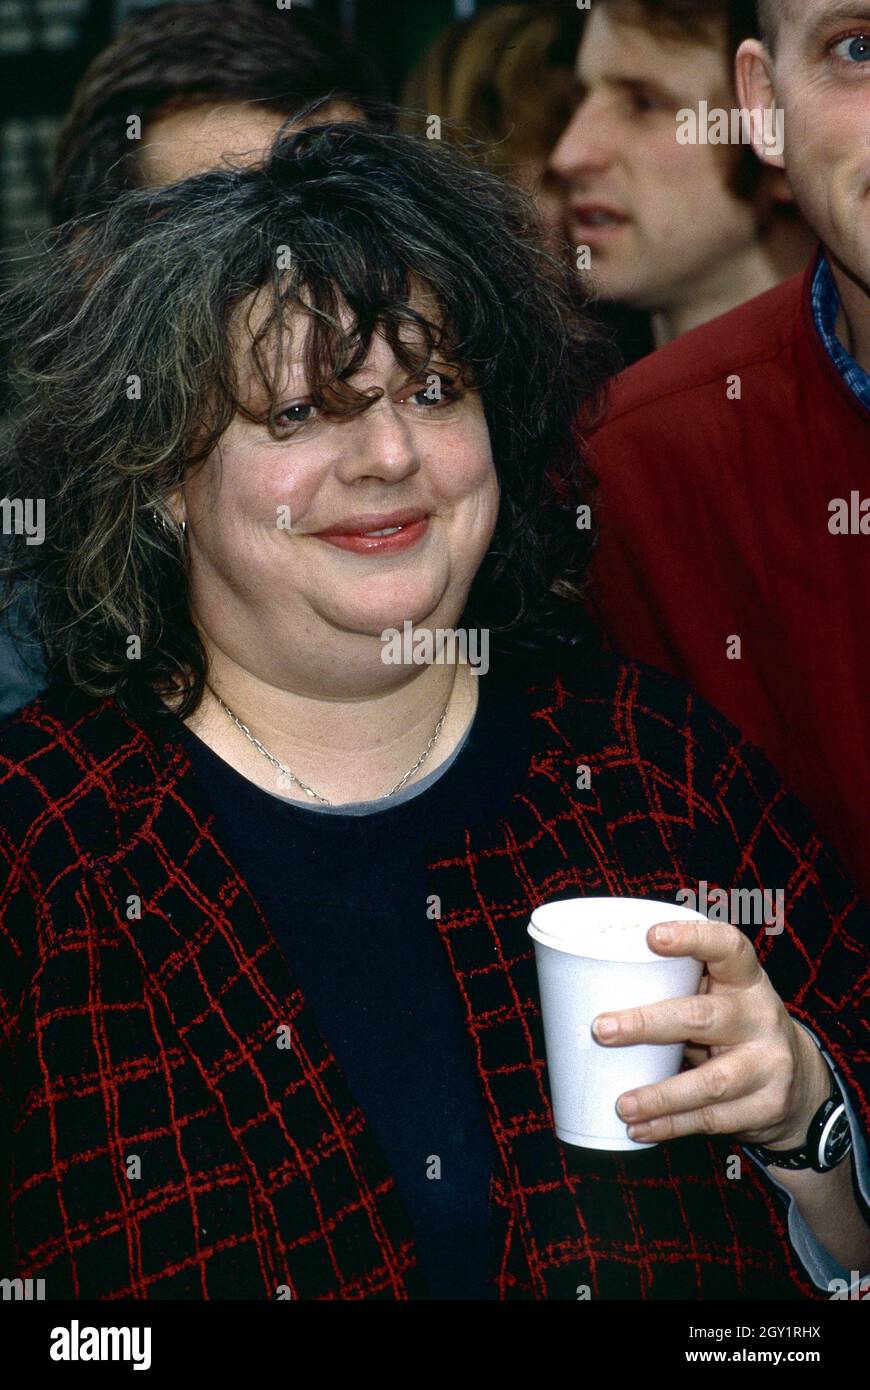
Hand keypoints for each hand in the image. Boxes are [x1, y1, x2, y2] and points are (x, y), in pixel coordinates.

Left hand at [591, 919, 831, 1147]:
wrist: (800, 1084)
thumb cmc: (735, 1027)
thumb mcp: (721, 997)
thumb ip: (679, 990)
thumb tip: (590, 993)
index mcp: (746, 979)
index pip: (727, 946)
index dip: (692, 937)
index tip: (651, 936)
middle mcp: (760, 1016)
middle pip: (702, 1016)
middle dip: (647, 1024)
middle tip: (601, 1030)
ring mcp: (769, 1063)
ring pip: (709, 1082)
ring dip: (659, 1096)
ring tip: (621, 1104)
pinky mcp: (766, 1105)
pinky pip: (712, 1119)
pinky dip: (670, 1126)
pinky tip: (640, 1129)